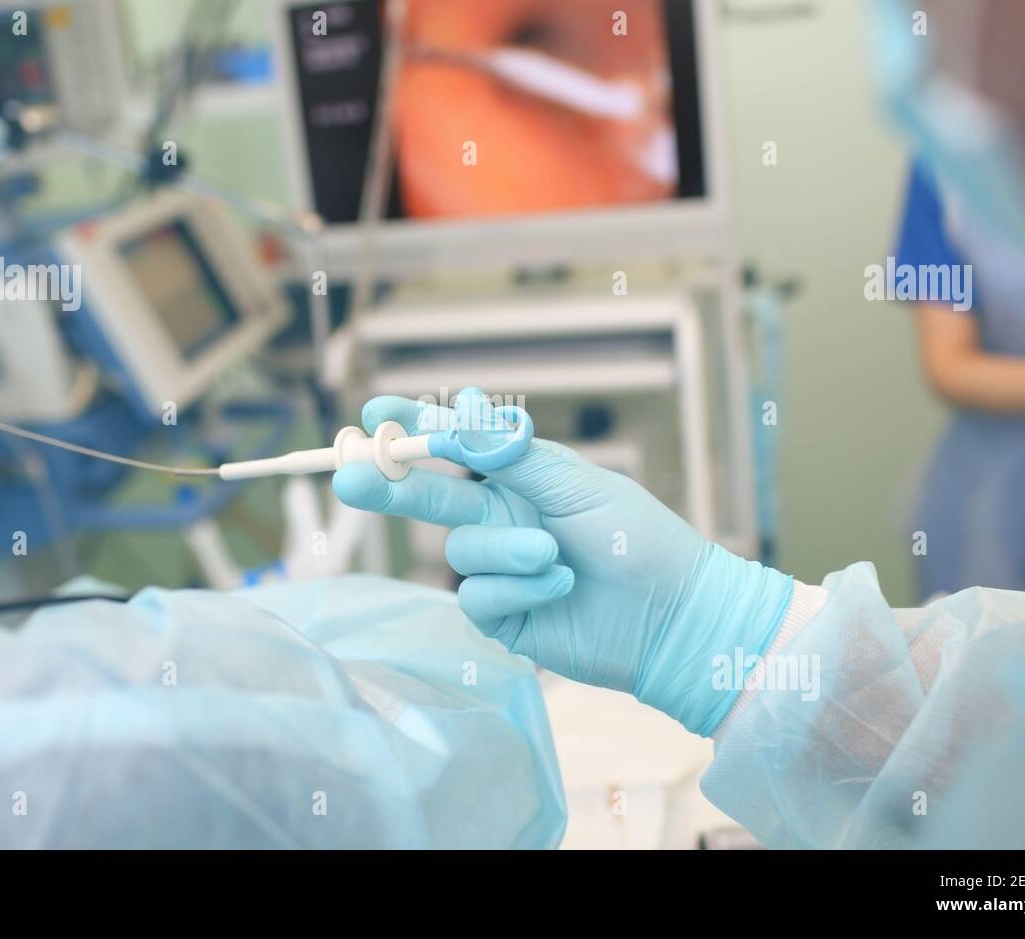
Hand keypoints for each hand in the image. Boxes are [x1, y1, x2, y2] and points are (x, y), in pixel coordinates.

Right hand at [332, 388, 793, 735]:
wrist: (675, 615)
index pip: (454, 447)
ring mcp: (499, 569)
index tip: (374, 412)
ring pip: (461, 551)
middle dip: (390, 484)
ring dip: (505, 551)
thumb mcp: (575, 482)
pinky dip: (518, 591)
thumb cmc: (637, 537)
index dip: (413, 429)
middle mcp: (501, 520)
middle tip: (349, 477)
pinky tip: (561, 589)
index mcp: (520, 479)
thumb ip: (512, 453)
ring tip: (554, 556)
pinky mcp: (504, 616)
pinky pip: (478, 598)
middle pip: (430, 497)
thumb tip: (461, 407)